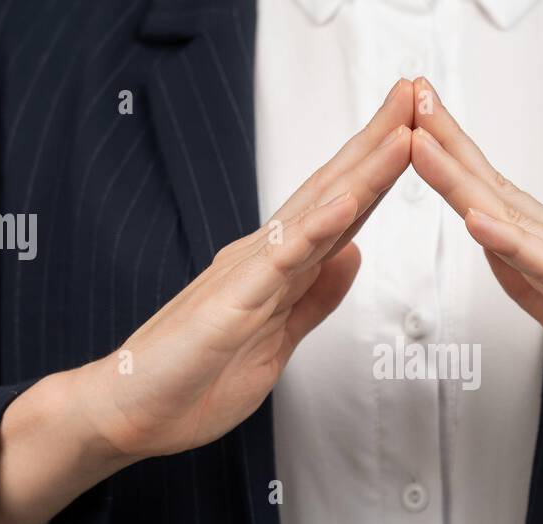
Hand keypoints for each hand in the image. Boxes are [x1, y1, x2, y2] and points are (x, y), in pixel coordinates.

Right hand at [77, 79, 414, 460]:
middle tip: (416, 95)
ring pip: (316, 213)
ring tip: (400, 129)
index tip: (414, 132)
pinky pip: (282, 260)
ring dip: (361, 170)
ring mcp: (248, 276)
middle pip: (334, 193)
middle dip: (377, 145)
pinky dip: (316, 227)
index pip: (340, 211)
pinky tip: (348, 198)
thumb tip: (351, 256)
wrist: (126, 410)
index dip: (380, 171)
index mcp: (277, 270)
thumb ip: (314, 298)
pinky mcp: (233, 303)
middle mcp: (263, 259)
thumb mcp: (276, 340)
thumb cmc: (191, 380)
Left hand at [408, 78, 542, 503]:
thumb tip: (494, 249)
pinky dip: (510, 243)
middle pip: (497, 192)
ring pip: (513, 219)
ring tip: (424, 141)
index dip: (453, 165)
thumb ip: (531, 285)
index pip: (496, 203)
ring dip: (464, 179)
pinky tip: (477, 219)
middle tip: (413, 98)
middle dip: (450, 146)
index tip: (415, 129)